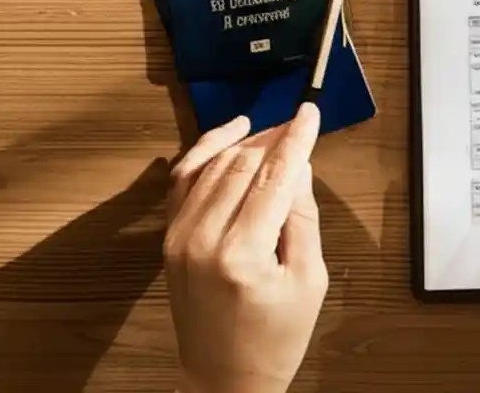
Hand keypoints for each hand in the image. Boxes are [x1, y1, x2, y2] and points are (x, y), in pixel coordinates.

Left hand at [164, 104, 327, 392]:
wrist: (225, 378)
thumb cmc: (275, 338)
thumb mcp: (309, 279)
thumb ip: (302, 218)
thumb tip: (299, 166)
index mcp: (242, 254)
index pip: (273, 178)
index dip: (295, 140)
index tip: (311, 113)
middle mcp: (202, 240)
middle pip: (241, 165)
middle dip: (273, 138)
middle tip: (299, 123)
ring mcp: (178, 238)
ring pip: (211, 166)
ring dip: (244, 142)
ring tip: (273, 129)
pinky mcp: (169, 239)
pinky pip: (183, 181)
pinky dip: (205, 153)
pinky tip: (230, 137)